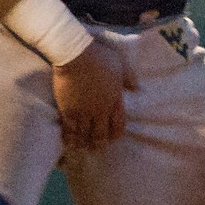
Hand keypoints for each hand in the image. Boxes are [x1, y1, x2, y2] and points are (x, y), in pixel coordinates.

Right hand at [52, 37, 137, 152]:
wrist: (76, 56)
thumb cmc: (101, 57)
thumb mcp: (121, 65)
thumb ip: (129, 78)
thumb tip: (137, 88)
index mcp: (115, 99)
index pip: (119, 123)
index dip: (116, 133)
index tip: (114, 139)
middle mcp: (101, 109)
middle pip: (101, 133)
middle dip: (99, 143)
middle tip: (97, 149)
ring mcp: (84, 111)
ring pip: (85, 134)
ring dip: (84, 143)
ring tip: (83, 149)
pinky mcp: (67, 110)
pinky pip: (69, 129)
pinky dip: (69, 138)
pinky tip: (69, 144)